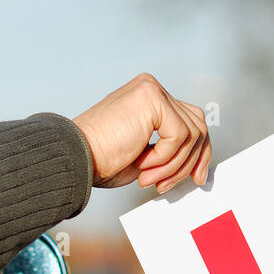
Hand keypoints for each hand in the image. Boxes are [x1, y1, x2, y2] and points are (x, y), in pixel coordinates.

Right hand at [73, 74, 212, 193]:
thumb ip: (169, 152)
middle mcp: (152, 88)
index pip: (190, 121)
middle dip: (192, 161)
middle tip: (170, 185)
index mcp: (148, 99)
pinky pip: (179, 135)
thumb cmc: (99, 161)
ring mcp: (152, 90)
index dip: (198, 153)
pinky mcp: (152, 99)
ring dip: (173, 165)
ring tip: (149, 179)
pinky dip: (165, 159)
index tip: (196, 179)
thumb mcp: (144, 157)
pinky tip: (142, 166)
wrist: (74, 159)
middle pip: (197, 125)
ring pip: (192, 133)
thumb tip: (198, 166)